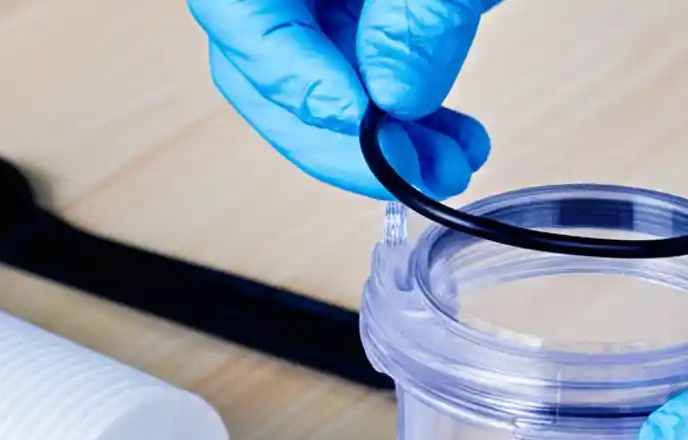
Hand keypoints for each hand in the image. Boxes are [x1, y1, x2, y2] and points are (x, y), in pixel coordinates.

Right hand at [188, 0, 500, 198]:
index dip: (294, 83)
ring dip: (379, 139)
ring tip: (448, 164)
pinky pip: (350, 63)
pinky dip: (399, 108)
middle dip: (340, 140)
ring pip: (309, 76)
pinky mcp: (347, 6)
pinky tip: (448, 138)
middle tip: (409, 175)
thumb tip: (393, 98)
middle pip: (260, 68)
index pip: (238, 18)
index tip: (364, 128)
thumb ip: (418, 16)